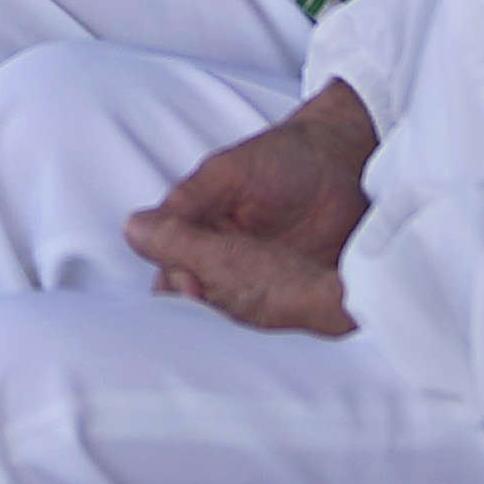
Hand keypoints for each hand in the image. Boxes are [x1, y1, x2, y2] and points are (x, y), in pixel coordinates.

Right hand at [126, 92, 379, 335]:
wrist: (349, 161)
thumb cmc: (287, 157)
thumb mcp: (230, 172)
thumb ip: (188, 201)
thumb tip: (134, 227)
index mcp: (201, 229)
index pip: (173, 268)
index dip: (177, 283)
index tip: (191, 290)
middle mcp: (225, 259)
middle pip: (199, 298)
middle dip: (202, 310)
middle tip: (216, 312)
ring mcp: (260, 280)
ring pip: (233, 314)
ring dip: (234, 321)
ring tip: (249, 320)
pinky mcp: (294, 294)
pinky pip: (274, 319)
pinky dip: (271, 325)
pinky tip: (278, 325)